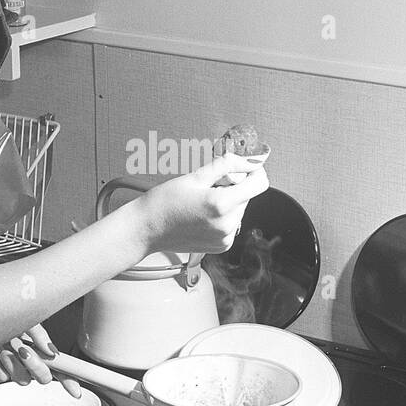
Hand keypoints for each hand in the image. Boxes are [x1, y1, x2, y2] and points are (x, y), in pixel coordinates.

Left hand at [0, 323, 82, 397]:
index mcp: (40, 347)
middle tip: (24, 350)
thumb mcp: (27, 318)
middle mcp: (28, 359)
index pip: (60, 367)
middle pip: (43, 377)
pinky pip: (2, 377)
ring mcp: (13, 366)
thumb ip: (41, 335)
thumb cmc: (1, 313)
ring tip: (4, 345)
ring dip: (14, 362)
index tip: (76, 391)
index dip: (69, 380)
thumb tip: (51, 351)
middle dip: (35, 365)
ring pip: (23, 379)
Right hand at [135, 154, 268, 255]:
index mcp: (221, 205)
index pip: (260, 183)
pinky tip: (202, 214)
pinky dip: (223, 215)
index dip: (253, 170)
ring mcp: (225, 238)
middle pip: (248, 195)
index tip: (243, 166)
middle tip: (208, 186)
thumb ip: (227, 164)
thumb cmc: (163, 203)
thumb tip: (249, 159)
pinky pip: (233, 222)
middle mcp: (227, 224)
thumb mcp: (195, 175)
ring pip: (240, 208)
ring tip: (202, 201)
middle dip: (234, 185)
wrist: (145, 229)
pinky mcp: (222, 245)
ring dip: (228, 200)